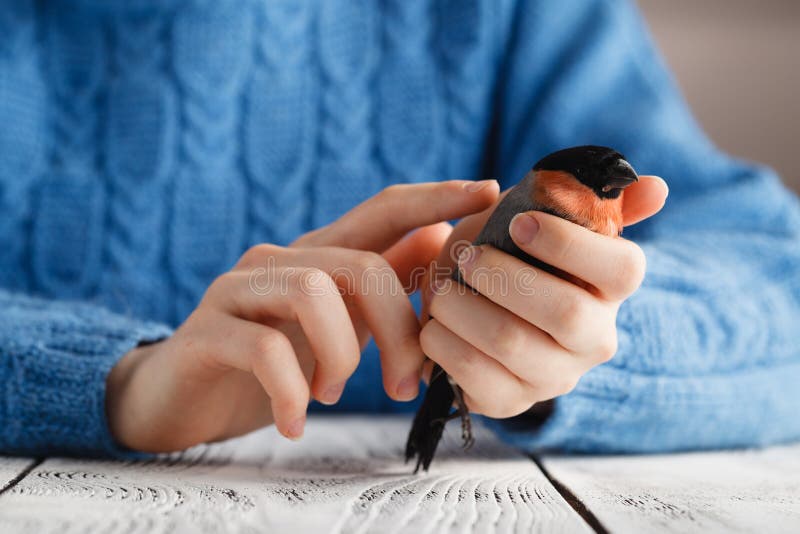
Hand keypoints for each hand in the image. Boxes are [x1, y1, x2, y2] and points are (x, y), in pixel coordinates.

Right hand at [106, 180, 498, 451]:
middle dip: (399, 329)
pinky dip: (291, 392)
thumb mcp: (336, 321)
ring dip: (341, 355)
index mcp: (318, 257)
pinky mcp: (207, 330)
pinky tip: (295, 420)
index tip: (489, 190)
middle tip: (405, 385)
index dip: (436, 196)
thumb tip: (440, 238)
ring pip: (314, 292)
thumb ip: (382, 280)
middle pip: (361, 263)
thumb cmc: (269, 360)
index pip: (383, 209)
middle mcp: (279, 260)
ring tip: (332, 394)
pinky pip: (264, 350)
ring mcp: (239, 290)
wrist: (181, 398)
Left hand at [420, 176, 667, 417]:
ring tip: (440, 289)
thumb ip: (587, 201)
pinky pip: (475, 377)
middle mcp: (594, 339)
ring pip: (512, 343)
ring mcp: (554, 377)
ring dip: (464, 307)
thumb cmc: (509, 254)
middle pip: (567, 313)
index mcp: (610, 288)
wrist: (470, 309)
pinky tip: (434, 324)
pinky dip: (444, 343)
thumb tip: (658, 188)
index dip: (570, 244)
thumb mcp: (538, 219)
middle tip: (469, 258)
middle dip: (506, 278)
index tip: (520, 222)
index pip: (624, 268)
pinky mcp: (510, 403)